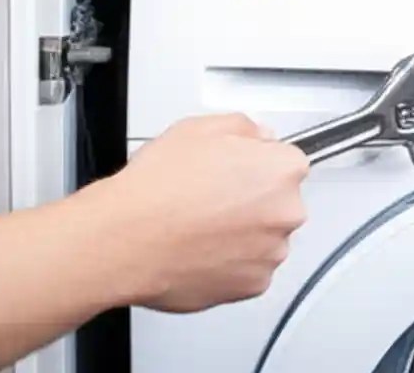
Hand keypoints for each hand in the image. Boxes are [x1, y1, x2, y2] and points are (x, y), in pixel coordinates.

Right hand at [94, 113, 308, 312]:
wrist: (126, 239)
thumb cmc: (157, 188)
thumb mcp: (198, 128)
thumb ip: (243, 127)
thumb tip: (258, 137)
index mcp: (282, 169)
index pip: (286, 162)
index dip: (255, 164)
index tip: (235, 171)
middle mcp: (287, 212)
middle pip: (279, 202)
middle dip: (253, 200)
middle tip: (212, 199)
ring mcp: (272, 253)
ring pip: (266, 238)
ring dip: (244, 234)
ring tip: (201, 227)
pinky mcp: (254, 285)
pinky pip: (250, 269)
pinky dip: (232, 263)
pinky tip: (201, 250)